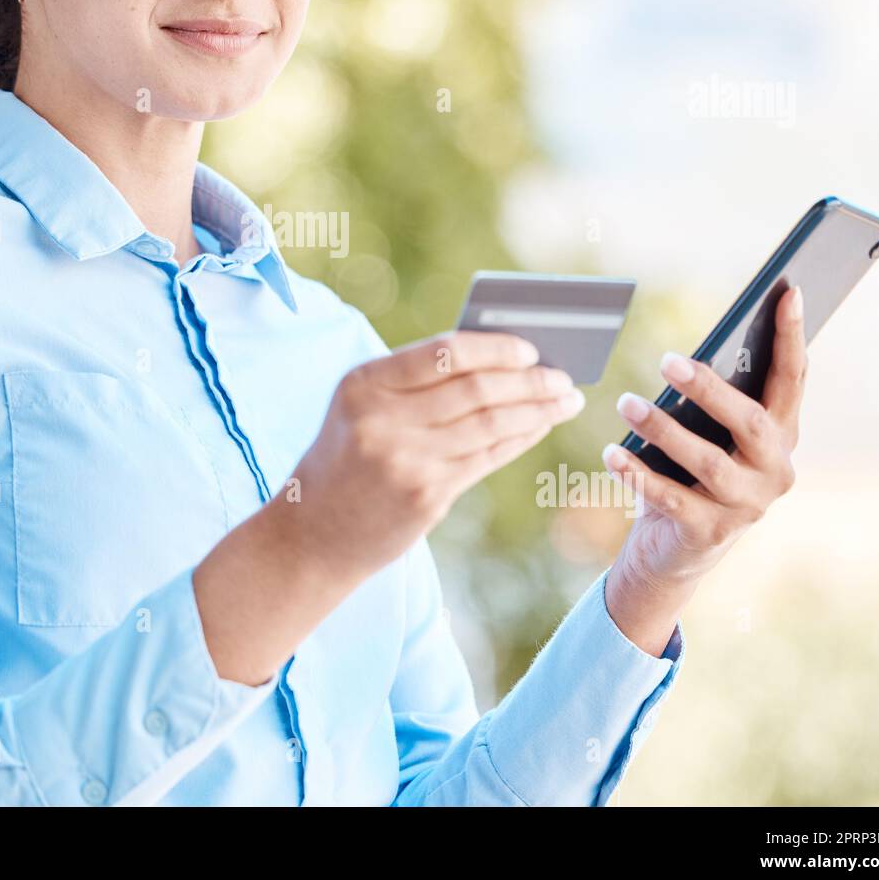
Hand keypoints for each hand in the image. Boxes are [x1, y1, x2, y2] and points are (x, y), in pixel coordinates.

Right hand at [288, 330, 586, 583]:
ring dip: (537, 409)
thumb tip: (499, 358)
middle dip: (528, 380)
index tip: (529, 348)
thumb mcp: (361, 406)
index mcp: (364, 384)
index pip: (444, 352)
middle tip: (562, 376)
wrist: (313, 532)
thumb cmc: (347, 455)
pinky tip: (540, 426)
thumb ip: (415, 380)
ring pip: (491, 424)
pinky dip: (521, 438)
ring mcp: (406, 460)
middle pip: (475, 389)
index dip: (494, 348)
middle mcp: (382, 419)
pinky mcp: (427, 495)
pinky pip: (488, 457)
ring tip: (565, 399)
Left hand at [603, 284, 807, 590]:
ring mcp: (748, 505)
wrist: (676, 549)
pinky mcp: (711, 533)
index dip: (791, 337)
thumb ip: (709, 401)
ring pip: (709, 462)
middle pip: (750, 423)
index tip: (788, 292)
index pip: (793, 379)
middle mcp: (775, 469)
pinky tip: (611, 453)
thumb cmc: (689, 473)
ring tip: (626, 403)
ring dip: (664, 430)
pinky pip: (672, 498)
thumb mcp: (706, 434)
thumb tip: (683, 357)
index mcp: (781, 434)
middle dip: (709, 390)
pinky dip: (638, 474)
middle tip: (666, 361)